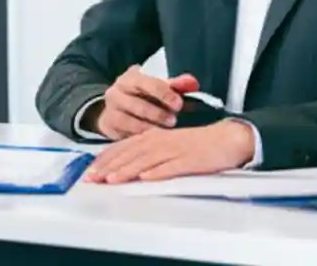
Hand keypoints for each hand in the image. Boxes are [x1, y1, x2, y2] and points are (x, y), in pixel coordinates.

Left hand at [83, 120, 255, 183]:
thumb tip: (125, 166)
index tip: (90, 171)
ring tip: (112, 179)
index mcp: (152, 137)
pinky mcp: (190, 160)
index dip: (105, 159)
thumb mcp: (165, 145)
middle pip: (130, 154)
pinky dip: (158, 172)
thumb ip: (146, 153)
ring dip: (128, 170)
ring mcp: (175, 150)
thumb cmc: (195, 145)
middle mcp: (159, 141)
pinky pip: (172, 167)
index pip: (122, 147)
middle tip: (92, 179)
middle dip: (109, 167)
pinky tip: (146, 178)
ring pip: (146, 160)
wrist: (226, 138)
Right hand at [84, 67, 199, 139]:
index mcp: (129, 79)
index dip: (163, 93)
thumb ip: (176, 85)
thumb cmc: (144, 97)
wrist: (118, 110)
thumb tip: (193, 82)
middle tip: (174, 121)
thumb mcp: (159, 89)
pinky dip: (138, 137)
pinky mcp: (108, 127)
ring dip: (148, 127)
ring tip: (164, 132)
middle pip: (136, 103)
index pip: (145, 83)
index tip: (179, 104)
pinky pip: (123, 134)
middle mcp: (115, 92)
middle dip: (157, 113)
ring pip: (128, 120)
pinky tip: (152, 141)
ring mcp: (110, 110)